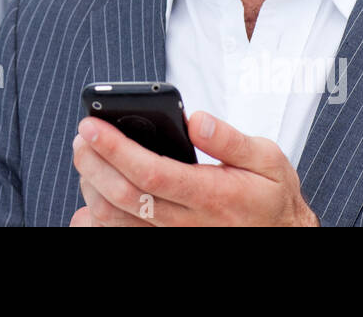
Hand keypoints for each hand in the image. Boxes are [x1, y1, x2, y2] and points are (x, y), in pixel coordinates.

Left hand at [69, 111, 319, 225]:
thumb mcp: (268, 159)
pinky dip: (98, 217)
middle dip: (94, 163)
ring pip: (117, 220)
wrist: (281, 235)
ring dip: (92, 188)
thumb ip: (230, 140)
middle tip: (81, 137)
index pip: (153, 173)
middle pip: (126, 196)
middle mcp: (188, 222)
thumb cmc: (270, 195)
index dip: (116, 149)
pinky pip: (122, 235)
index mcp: (212, 195)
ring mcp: (174, 237)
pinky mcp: (166, 241)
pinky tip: (91, 195)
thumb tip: (196, 119)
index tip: (92, 126)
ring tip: (86, 157)